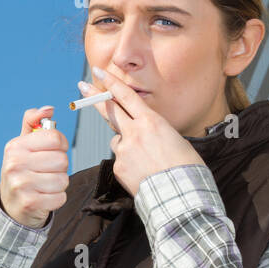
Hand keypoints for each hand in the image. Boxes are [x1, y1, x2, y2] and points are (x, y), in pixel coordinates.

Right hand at [0, 107, 69, 228]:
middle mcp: (15, 164)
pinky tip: (45, 196)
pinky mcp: (29, 203)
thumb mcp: (23, 144)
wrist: (10, 204)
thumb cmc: (22, 170)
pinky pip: (60, 197)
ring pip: (63, 180)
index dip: (61, 144)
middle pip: (62, 160)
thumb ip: (34, 122)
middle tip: (48, 170)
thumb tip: (48, 109)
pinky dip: (57, 198)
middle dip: (60, 167)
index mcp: (15, 147)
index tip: (54, 150)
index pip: (54, 138)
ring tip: (45, 184)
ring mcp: (21, 185)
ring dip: (59, 184)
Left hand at [84, 65, 204, 195]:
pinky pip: (120, 160)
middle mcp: (134, 132)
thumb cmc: (186, 168)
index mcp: (151, 122)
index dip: (111, 82)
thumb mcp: (176, 139)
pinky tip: (142, 172)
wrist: (180, 195)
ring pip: (118, 140)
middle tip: (82, 86)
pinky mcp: (118, 167)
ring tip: (146, 159)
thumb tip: (147, 134)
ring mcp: (123, 150)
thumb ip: (155, 132)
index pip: (127, 96)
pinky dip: (128, 164)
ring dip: (126, 144)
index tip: (99, 71)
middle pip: (109, 110)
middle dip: (94, 97)